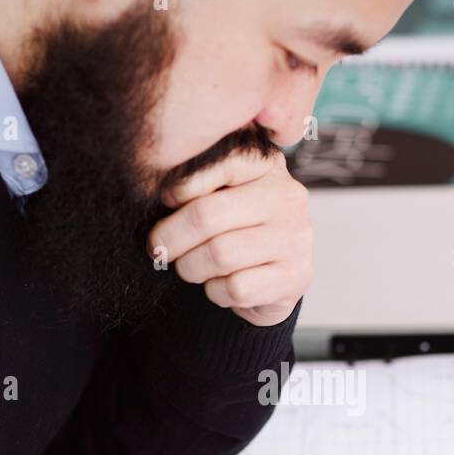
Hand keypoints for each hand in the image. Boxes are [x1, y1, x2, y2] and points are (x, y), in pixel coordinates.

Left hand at [149, 148, 312, 326]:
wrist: (272, 280)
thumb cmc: (237, 231)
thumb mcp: (220, 195)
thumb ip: (198, 183)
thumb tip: (159, 190)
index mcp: (267, 166)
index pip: (220, 163)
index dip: (182, 186)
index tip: (167, 201)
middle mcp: (288, 196)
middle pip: (207, 215)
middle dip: (171, 238)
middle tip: (158, 248)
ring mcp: (296, 238)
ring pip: (219, 255)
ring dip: (191, 268)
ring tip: (189, 267)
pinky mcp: (296, 276)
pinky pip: (236, 287)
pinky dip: (216, 292)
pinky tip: (219, 286)